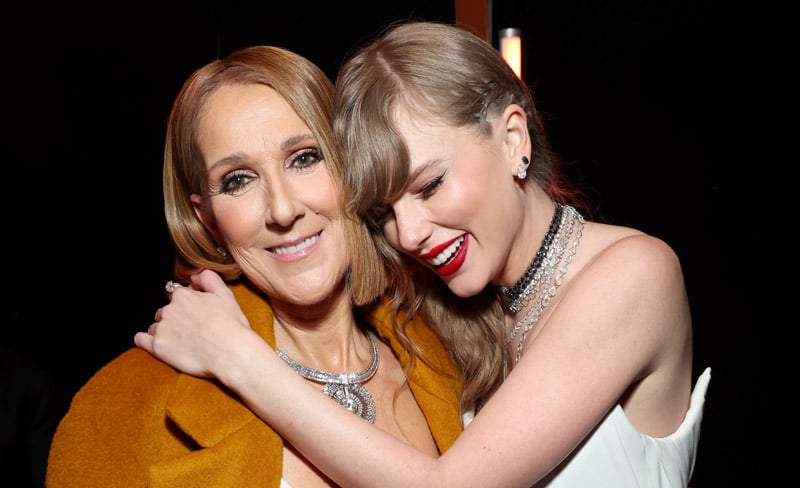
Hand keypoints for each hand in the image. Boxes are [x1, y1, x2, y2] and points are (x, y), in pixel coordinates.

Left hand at [134, 269, 253, 378]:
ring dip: (163, 330)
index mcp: (184, 295)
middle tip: (190, 329)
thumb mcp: (225, 294)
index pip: (176, 294)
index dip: (186, 302)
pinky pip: (141, 340)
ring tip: (180, 340)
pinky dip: (144, 340)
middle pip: (165, 311)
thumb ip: (209, 279)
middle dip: (174, 318)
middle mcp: (169, 309)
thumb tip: (195, 277)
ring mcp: (162, 328)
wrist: (230, 352)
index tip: (194, 312)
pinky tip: (154, 342)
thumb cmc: (231, 326)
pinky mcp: (157, 347)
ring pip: (155, 325)